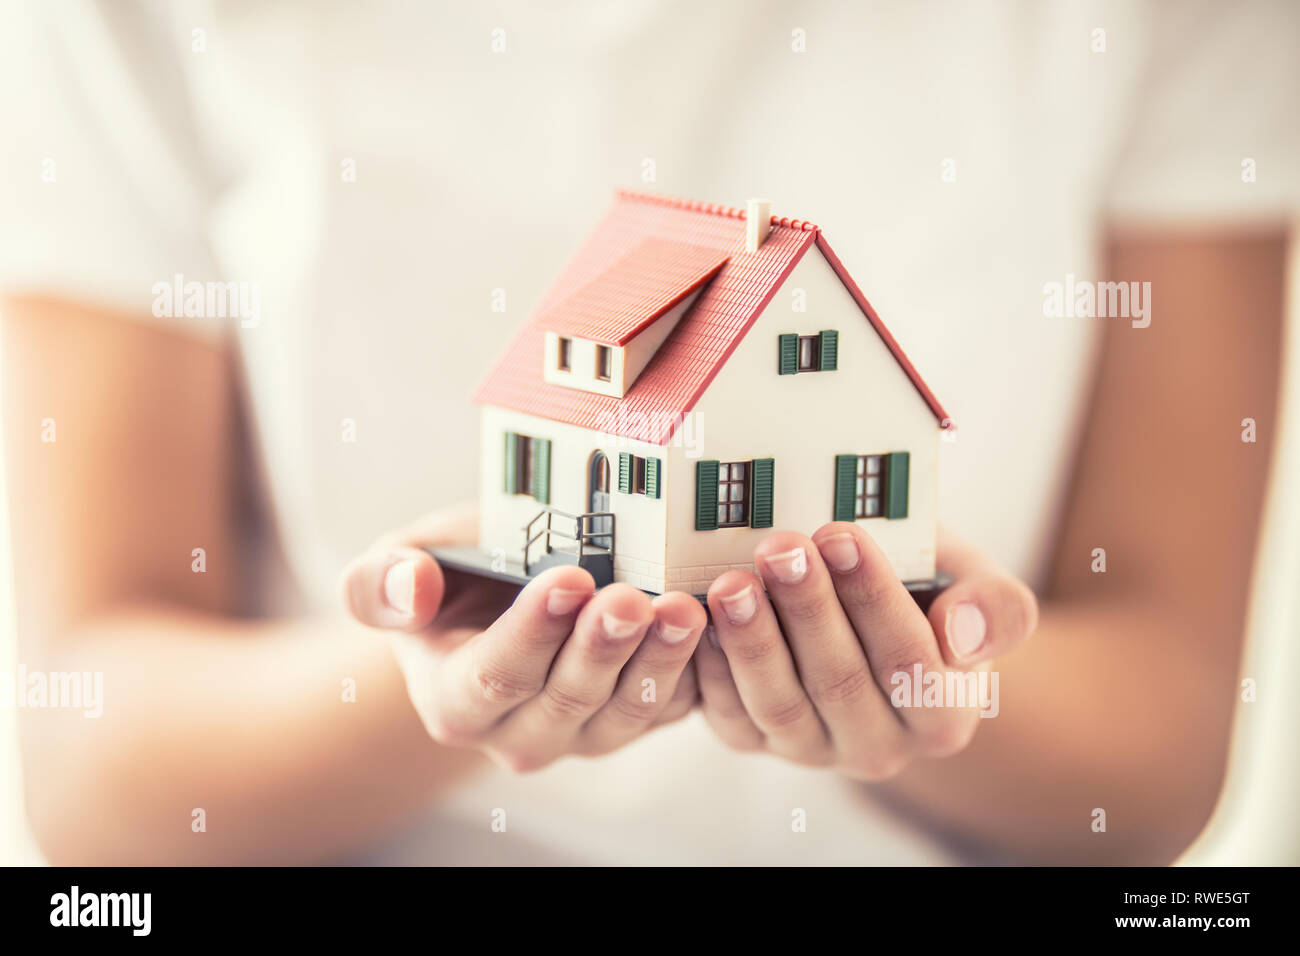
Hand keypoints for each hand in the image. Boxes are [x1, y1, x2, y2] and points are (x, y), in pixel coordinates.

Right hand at [340, 504, 705, 771]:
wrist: (498, 596)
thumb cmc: (449, 576)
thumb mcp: (398, 564)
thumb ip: (381, 582)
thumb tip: (409, 587)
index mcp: (455, 702)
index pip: (495, 676)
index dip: (533, 631)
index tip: (569, 579)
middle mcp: (520, 733)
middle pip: (567, 699)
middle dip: (604, 648)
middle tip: (634, 598)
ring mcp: (585, 732)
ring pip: (627, 712)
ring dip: (660, 661)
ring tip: (685, 609)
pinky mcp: (639, 719)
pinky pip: (673, 708)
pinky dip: (697, 669)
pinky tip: (718, 624)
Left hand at [693, 523, 1037, 778]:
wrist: (877, 617)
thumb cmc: (929, 590)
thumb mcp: (977, 586)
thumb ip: (996, 609)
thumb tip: (965, 635)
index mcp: (943, 715)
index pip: (911, 661)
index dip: (873, 598)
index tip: (842, 533)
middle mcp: (880, 747)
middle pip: (840, 682)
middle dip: (807, 609)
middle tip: (780, 546)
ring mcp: (813, 750)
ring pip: (780, 704)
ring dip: (752, 641)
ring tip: (732, 583)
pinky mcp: (755, 741)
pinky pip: (730, 714)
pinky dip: (711, 667)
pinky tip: (698, 618)